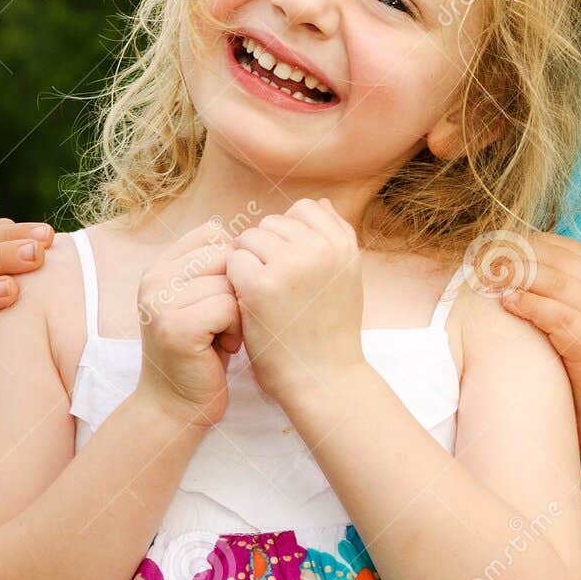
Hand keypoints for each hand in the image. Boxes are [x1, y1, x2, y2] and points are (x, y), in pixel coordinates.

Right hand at [136, 221, 240, 427]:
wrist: (177, 406)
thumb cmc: (204, 350)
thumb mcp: (204, 299)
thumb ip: (216, 267)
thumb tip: (259, 237)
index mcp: (160, 266)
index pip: (212, 233)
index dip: (234, 263)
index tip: (224, 297)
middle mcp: (153, 279)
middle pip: (226, 255)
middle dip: (239, 289)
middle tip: (225, 321)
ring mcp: (160, 302)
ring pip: (230, 282)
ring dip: (239, 312)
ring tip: (223, 336)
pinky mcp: (175, 327)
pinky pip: (228, 307)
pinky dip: (235, 329)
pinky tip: (223, 347)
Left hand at [225, 198, 363, 402]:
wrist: (323, 377)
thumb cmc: (331, 329)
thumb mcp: (347, 277)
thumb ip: (336, 237)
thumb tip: (322, 202)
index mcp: (343, 245)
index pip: (304, 209)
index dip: (289, 234)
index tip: (288, 264)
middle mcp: (320, 249)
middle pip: (272, 222)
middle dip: (265, 249)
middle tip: (273, 285)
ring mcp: (290, 265)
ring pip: (249, 238)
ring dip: (247, 262)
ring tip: (260, 293)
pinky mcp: (260, 286)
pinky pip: (233, 261)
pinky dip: (234, 281)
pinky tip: (248, 303)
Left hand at [497, 233, 580, 467]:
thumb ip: (572, 318)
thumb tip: (525, 299)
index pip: (575, 252)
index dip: (536, 243)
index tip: (501, 247)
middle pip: (564, 258)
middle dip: (520, 252)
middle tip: (484, 256)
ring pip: (561, 280)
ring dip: (519, 273)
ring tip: (488, 275)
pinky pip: (562, 317)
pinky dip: (533, 305)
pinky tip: (509, 302)